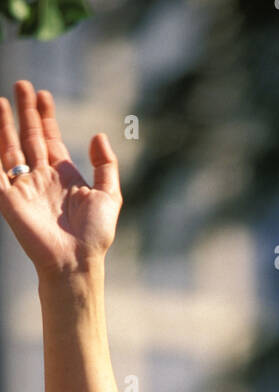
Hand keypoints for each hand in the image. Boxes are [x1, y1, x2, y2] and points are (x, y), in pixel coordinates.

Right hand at [0, 80, 121, 278]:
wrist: (76, 261)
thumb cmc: (95, 236)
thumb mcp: (109, 197)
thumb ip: (106, 166)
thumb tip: (98, 135)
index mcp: (64, 177)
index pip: (50, 140)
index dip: (46, 117)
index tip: (44, 95)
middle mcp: (42, 179)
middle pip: (30, 138)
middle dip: (26, 111)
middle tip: (23, 85)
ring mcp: (24, 188)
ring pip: (10, 149)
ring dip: (6, 126)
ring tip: (3, 101)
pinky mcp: (9, 200)